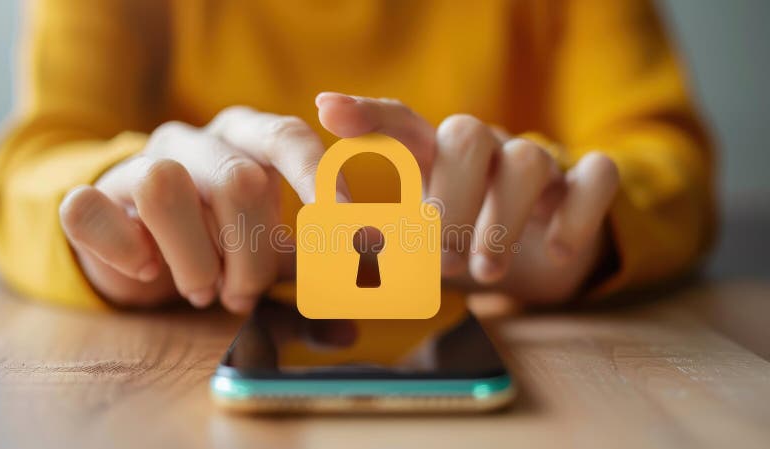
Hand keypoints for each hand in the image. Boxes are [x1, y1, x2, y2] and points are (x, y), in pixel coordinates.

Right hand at [59, 107, 348, 311]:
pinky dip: (123, 249)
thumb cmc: (216, 243)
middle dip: (252, 254)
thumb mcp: (264, 251)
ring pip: (164, 187)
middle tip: (244, 295)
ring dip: (193, 258)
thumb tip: (347, 330)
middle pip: (236, 178)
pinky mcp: (91, 196)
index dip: (315, 175)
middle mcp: (193, 143)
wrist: (137, 245)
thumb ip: (302, 275)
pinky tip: (145, 269)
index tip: (343, 222)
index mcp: (244, 139)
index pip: (285, 136)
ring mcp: (137, 164)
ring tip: (202, 288)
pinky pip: (89, 210)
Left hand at [316, 92, 619, 302]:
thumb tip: (337, 257)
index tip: (328, 112)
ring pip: (528, 158)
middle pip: (467, 135)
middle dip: (448, 198)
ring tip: (485, 271)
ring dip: (502, 219)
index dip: (368, 115)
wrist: (538, 257)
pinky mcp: (582, 187)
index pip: (402, 122)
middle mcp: (487, 151)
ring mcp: (538, 165)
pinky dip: (576, 215)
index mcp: (438, 157)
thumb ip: (387, 244)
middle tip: (437, 257)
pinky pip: (596, 177)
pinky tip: (557, 252)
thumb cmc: (466, 241)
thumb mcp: (422, 242)